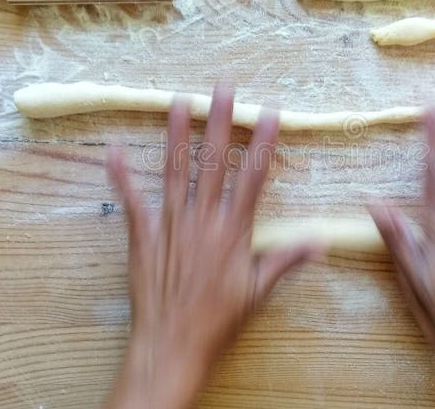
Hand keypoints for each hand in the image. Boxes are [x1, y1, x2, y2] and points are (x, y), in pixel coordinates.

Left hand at [106, 84, 319, 408]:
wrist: (172, 345)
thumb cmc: (218, 321)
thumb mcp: (258, 292)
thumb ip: (285, 260)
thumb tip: (320, 241)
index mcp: (233, 231)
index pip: (252, 178)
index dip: (262, 143)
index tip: (268, 113)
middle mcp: (202, 220)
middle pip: (213, 163)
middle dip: (220, 122)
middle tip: (223, 88)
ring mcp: (170, 226)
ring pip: (174, 172)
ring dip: (177, 135)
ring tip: (179, 101)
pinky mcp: (143, 237)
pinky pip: (132, 202)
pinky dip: (122, 177)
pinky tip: (114, 150)